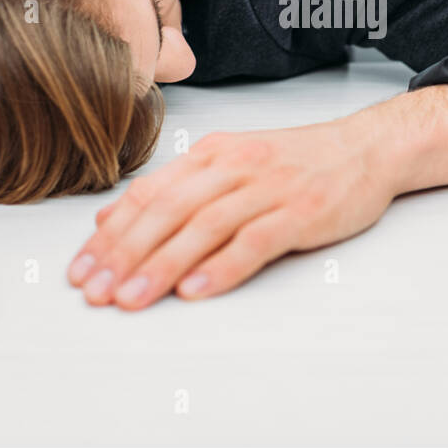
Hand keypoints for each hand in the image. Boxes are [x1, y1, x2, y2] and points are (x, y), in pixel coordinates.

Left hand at [67, 121, 395, 308]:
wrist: (367, 148)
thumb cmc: (298, 162)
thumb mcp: (229, 163)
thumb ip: (174, 190)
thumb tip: (111, 218)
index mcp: (211, 153)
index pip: (148, 194)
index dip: (109, 235)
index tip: (81, 269)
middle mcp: (234, 166)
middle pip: (167, 211)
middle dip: (124, 254)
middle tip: (94, 291)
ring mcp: (268, 188)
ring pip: (203, 227)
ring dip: (162, 266)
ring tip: (131, 299)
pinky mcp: (302, 212)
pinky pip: (255, 241)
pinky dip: (223, 267)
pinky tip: (196, 290)